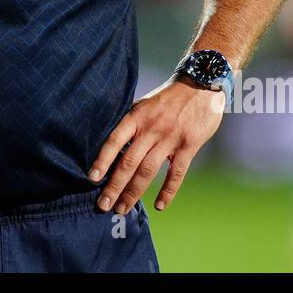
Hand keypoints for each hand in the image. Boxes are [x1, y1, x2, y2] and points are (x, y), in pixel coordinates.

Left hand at [88, 80, 225, 213]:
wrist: (200, 83)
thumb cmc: (168, 98)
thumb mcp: (144, 104)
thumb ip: (131, 124)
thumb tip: (113, 147)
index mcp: (136, 116)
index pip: (114, 140)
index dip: (102, 160)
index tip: (92, 178)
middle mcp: (151, 128)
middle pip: (128, 161)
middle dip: (114, 186)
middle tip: (103, 205)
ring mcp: (170, 138)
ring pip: (148, 170)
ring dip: (134, 192)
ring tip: (123, 208)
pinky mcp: (189, 145)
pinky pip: (176, 173)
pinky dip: (168, 191)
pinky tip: (160, 206)